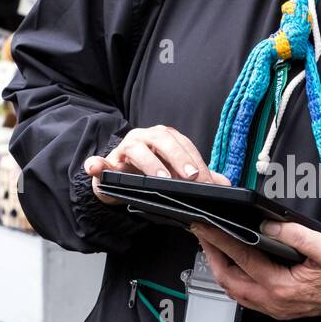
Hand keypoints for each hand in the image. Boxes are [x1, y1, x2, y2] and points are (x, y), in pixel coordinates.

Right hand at [83, 125, 229, 203]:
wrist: (118, 180)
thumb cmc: (149, 174)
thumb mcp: (175, 175)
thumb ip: (197, 177)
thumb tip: (225, 183)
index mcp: (165, 138)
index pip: (185, 145)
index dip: (196, 162)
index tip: (206, 181)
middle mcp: (145, 138)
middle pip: (164, 141)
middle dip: (178, 158)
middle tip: (190, 177)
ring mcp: (124, 148)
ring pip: (136, 148)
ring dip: (149, 163)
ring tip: (159, 179)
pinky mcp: (105, 163)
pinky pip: (99, 162)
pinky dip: (97, 164)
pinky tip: (96, 167)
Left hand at [190, 218, 320, 319]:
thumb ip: (297, 235)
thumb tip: (269, 224)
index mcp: (283, 287)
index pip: (241, 258)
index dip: (219, 239)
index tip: (203, 224)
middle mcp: (274, 302)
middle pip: (228, 279)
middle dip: (210, 255)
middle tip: (201, 232)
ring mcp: (275, 308)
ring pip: (234, 290)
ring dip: (219, 268)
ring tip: (212, 245)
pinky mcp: (278, 308)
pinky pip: (245, 296)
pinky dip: (232, 279)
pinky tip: (231, 264)